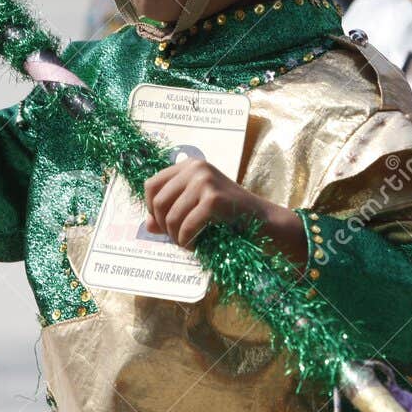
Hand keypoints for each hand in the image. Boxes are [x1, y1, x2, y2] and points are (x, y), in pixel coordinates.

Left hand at [142, 157, 307, 264]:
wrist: (263, 221)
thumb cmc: (229, 216)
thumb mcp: (196, 208)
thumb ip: (170, 212)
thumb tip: (147, 225)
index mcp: (189, 165)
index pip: (151, 185)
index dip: (151, 209)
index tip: (163, 224)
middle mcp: (195, 168)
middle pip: (157, 202)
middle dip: (164, 226)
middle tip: (178, 238)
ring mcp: (205, 181)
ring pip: (170, 217)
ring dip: (176, 237)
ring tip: (188, 243)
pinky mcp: (214, 199)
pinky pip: (187, 226)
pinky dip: (187, 241)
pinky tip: (195, 245)